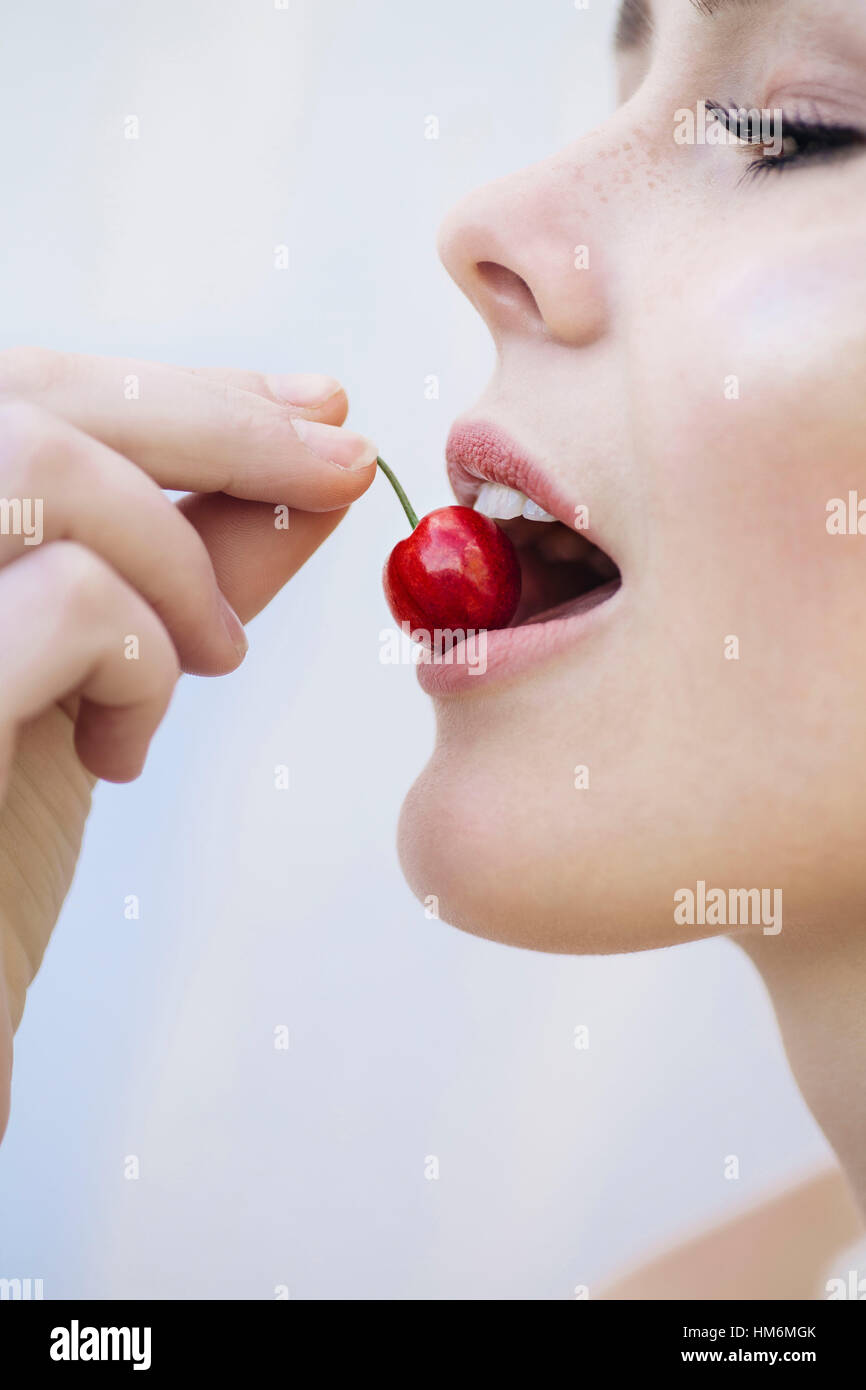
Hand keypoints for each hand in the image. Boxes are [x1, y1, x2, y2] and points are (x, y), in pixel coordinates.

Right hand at [0, 349, 377, 1138]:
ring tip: (208, 662)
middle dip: (219, 423)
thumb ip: (184, 562)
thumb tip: (309, 460)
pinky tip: (120, 752)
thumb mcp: (97, 674)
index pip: (33, 392)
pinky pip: (75, 601)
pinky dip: (142, 660)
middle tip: (343, 463)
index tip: (316, 406)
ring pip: (48, 471)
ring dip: (174, 559)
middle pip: (34, 402)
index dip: (181, 388)